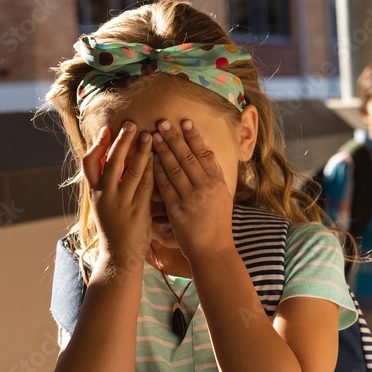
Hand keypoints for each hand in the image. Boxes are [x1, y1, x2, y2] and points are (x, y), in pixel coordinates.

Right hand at [81, 123, 154, 273]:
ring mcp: (121, 204)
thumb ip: (107, 184)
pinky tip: (159, 159)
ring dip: (140, 151)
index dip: (98, 144)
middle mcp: (105, 196)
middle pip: (111, 162)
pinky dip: (152, 170)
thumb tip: (112, 160)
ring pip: (130, 171)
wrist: (119, 256)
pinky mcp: (137, 211)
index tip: (107, 129)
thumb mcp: (104, 205)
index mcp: (94, 193)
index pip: (90, 162)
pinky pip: (146, 186)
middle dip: (121, 141)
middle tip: (131, 123)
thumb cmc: (115, 228)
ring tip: (148, 135)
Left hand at [150, 119, 234, 259]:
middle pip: (188, 157)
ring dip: (162, 150)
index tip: (185, 121)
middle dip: (175, 138)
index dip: (194, 137)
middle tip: (163, 121)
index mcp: (218, 183)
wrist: (213, 250)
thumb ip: (215, 174)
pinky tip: (149, 159)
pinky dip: (156, 171)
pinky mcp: (177, 210)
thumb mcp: (223, 196)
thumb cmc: (217, 223)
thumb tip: (208, 152)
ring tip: (153, 135)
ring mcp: (191, 199)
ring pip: (174, 168)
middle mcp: (205, 188)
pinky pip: (164, 186)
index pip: (204, 154)